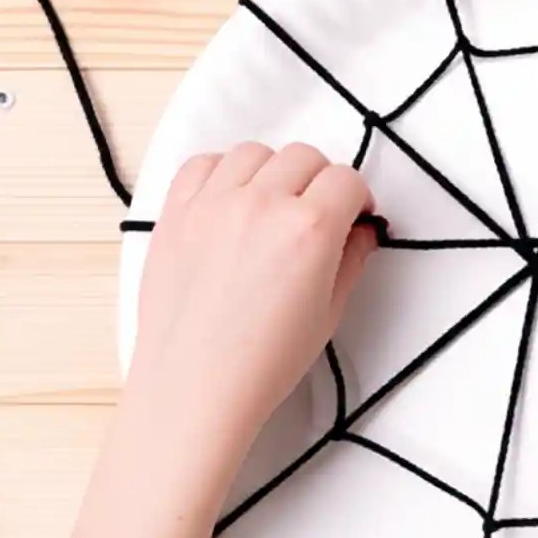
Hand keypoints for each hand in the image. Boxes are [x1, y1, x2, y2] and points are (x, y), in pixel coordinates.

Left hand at [128, 142, 376, 434]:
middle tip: (317, 212)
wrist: (195, 386)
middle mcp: (261, 205)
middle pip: (304, 157)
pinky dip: (222, 172)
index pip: (346, 180)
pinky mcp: (176, 213)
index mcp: (309, 230)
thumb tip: (361, 230)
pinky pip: (203, 163)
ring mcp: (213, 204)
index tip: (353, 214)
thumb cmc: (262, 362)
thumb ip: (350, 260)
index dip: (357, 198)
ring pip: (255, 152)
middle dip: (320, 181)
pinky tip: (231, 200)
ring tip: (271, 205)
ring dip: (272, 171)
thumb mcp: (328, 313)